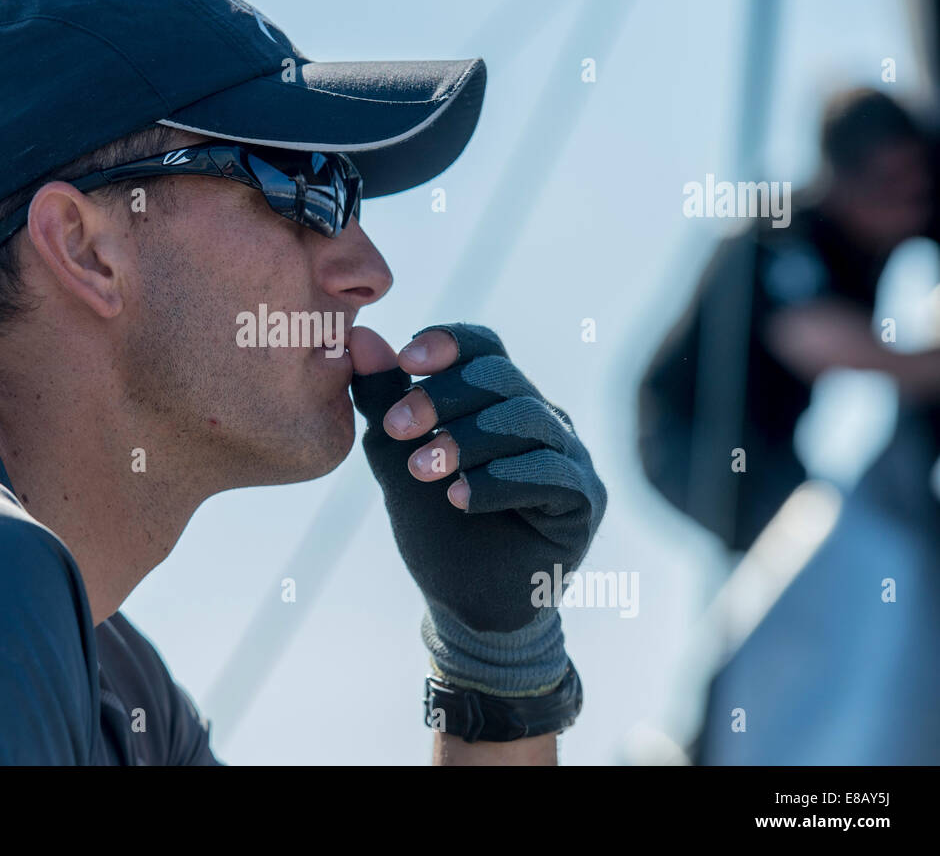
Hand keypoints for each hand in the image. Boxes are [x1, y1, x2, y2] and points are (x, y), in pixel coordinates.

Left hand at [349, 323, 605, 636]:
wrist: (465, 604)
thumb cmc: (437, 527)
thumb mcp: (396, 459)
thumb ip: (382, 401)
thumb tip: (359, 339)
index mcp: (499, 400)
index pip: (484, 347)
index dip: (448, 343)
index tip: (405, 361)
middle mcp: (541, 418)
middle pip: (502, 376)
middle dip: (444, 396)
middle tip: (397, 427)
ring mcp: (569, 456)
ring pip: (526, 418)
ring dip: (466, 440)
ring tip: (420, 471)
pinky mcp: (584, 500)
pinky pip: (550, 473)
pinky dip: (499, 483)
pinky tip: (459, 501)